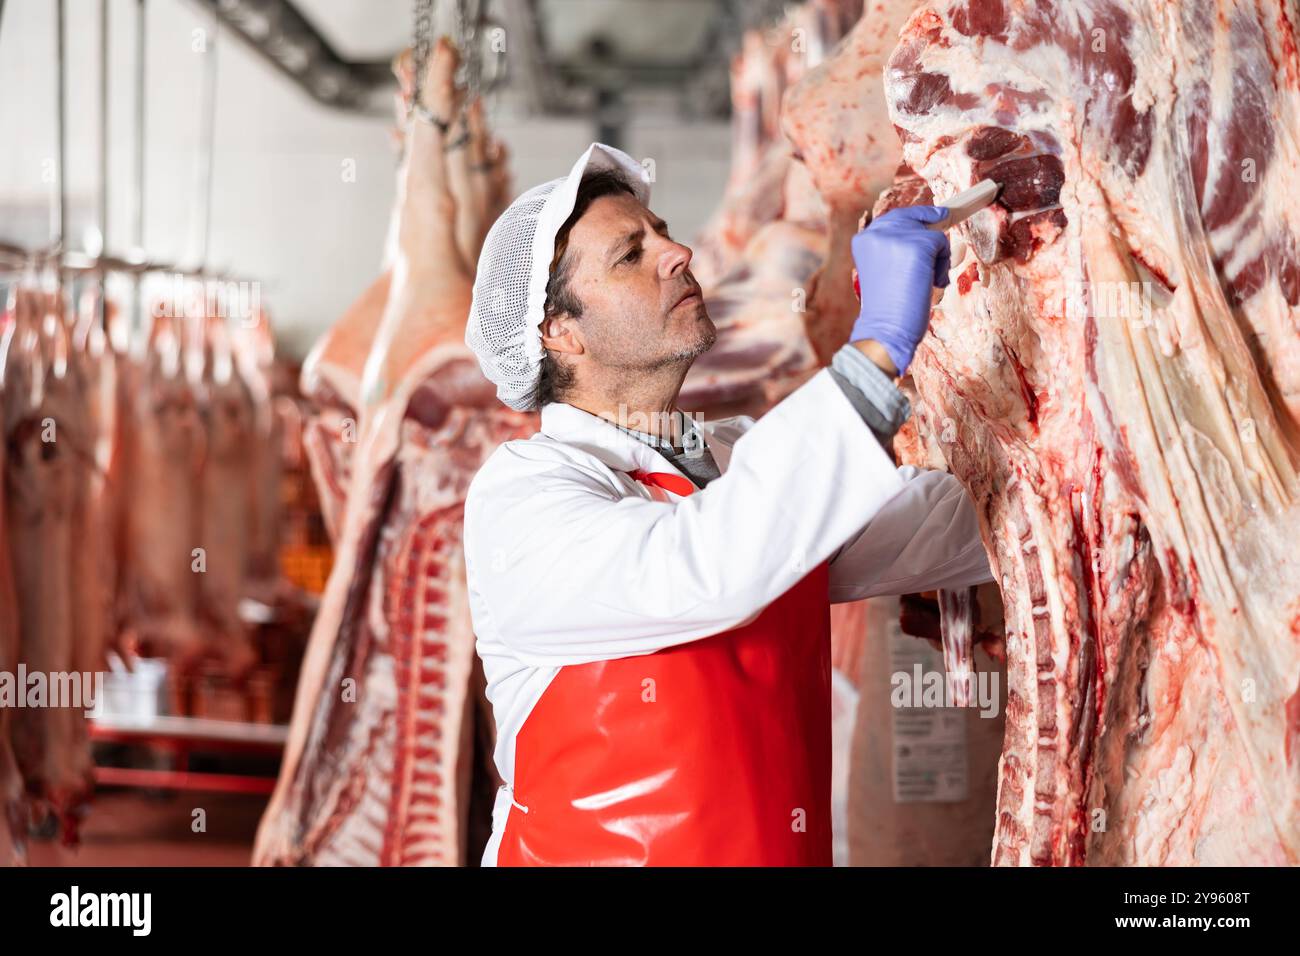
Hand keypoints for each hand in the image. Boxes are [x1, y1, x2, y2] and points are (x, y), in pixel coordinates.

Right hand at [848, 205, 950, 374]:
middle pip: (915, 217)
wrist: (885, 330)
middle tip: (946, 218)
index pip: (895, 218)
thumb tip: (928, 233)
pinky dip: (942, 265)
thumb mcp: (883, 271)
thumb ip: (895, 249)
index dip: (916, 217)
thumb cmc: (887, 310)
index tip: (934, 216)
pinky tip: (932, 282)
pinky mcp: (918, 245)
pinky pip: (941, 245)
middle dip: (932, 225)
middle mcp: (877, 232)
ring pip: (932, 233)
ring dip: (937, 256)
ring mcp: (897, 237)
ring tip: (926, 281)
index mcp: (863, 239)